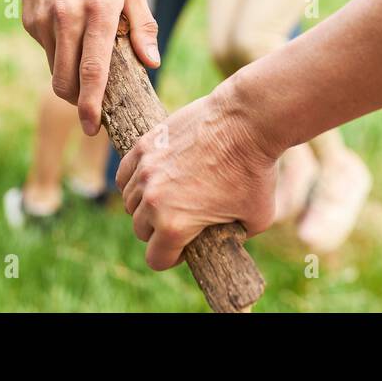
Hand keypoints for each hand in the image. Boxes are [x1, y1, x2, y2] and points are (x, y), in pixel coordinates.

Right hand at [18, 0, 158, 133]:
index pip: (93, 71)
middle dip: (78, 102)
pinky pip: (47, 50)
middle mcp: (68, 18)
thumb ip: (142, 25)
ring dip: (69, 78)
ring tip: (86, 58)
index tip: (92, 128)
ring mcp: (44, 20)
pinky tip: (70, 29)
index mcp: (99, 11)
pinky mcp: (30, 20)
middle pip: (66, 82)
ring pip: (55, 70)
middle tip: (93, 108)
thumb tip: (152, 62)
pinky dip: (59, 53)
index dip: (91, 105)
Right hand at [116, 79, 277, 270]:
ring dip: (145, 205)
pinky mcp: (144, 145)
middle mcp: (152, 200)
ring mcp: (145, 170)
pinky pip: (125, 174)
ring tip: (169, 196)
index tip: (186, 247)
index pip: (155, 259)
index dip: (172, 258)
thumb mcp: (256, 219)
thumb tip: (225, 238)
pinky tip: (152, 178)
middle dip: (159, 230)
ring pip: (130, 201)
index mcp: (174, 225)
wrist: (247, 121)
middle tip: (181, 219)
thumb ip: (234, 235)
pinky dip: (134, 181)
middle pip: (141, 230)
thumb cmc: (255, 170)